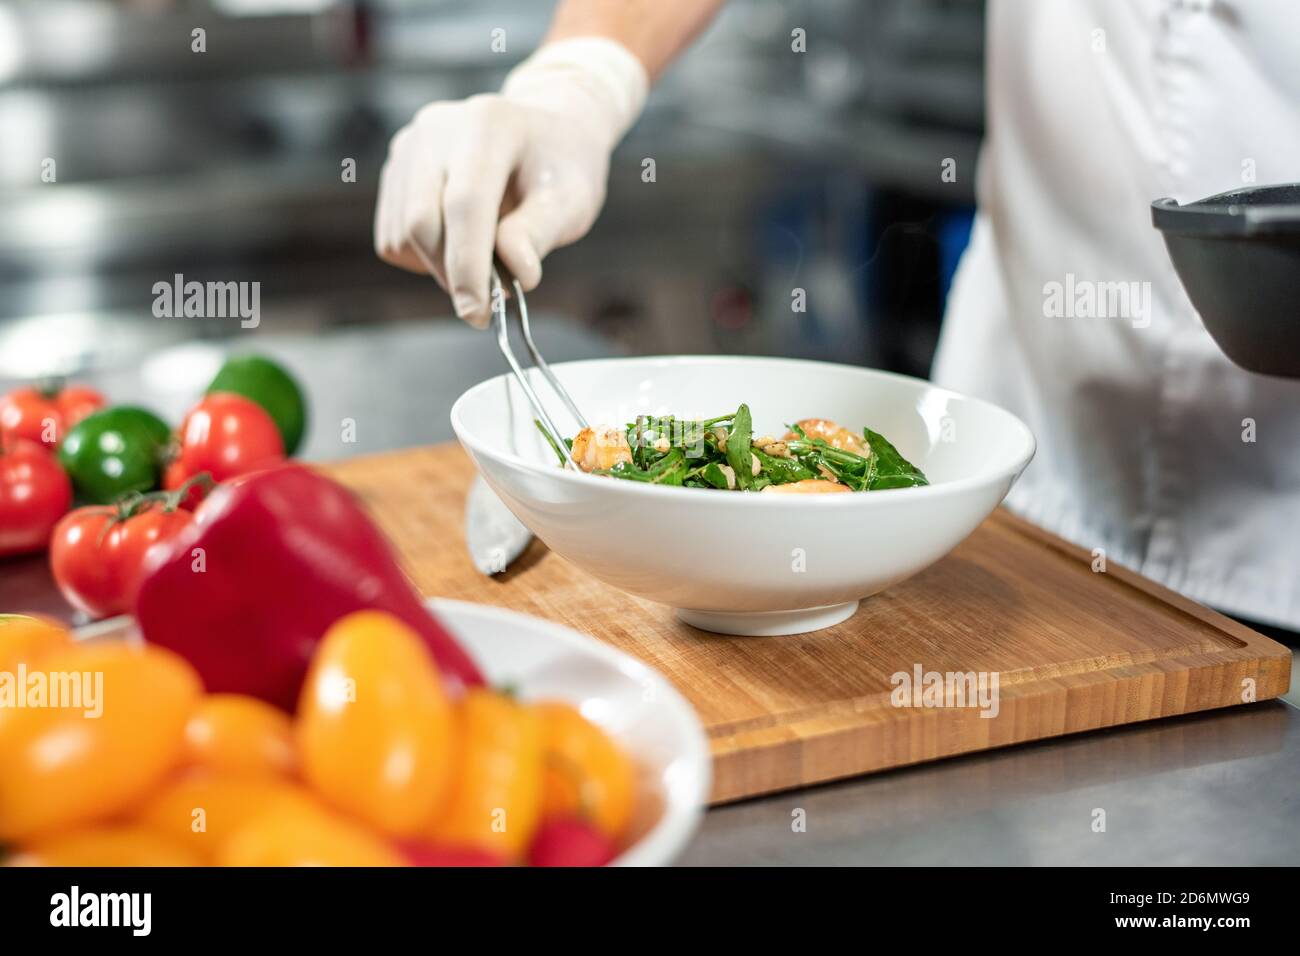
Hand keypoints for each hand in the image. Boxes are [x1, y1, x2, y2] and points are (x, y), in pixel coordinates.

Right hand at [374, 39, 647, 327]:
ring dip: (439, 267)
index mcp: (489, 124)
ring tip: (484, 259)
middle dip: (452, 275)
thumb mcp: (571, 200)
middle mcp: (438, 127)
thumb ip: (540, 233)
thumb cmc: (559, 168)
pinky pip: (392, 236)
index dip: (468, 266)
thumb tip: (516, 271)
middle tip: (490, 299)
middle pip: (422, 222)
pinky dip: (422, 257)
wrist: (541, 135)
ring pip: (402, 234)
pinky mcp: (395, 169)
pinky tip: (459, 242)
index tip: (478, 313)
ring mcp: (409, 145)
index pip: (465, 205)